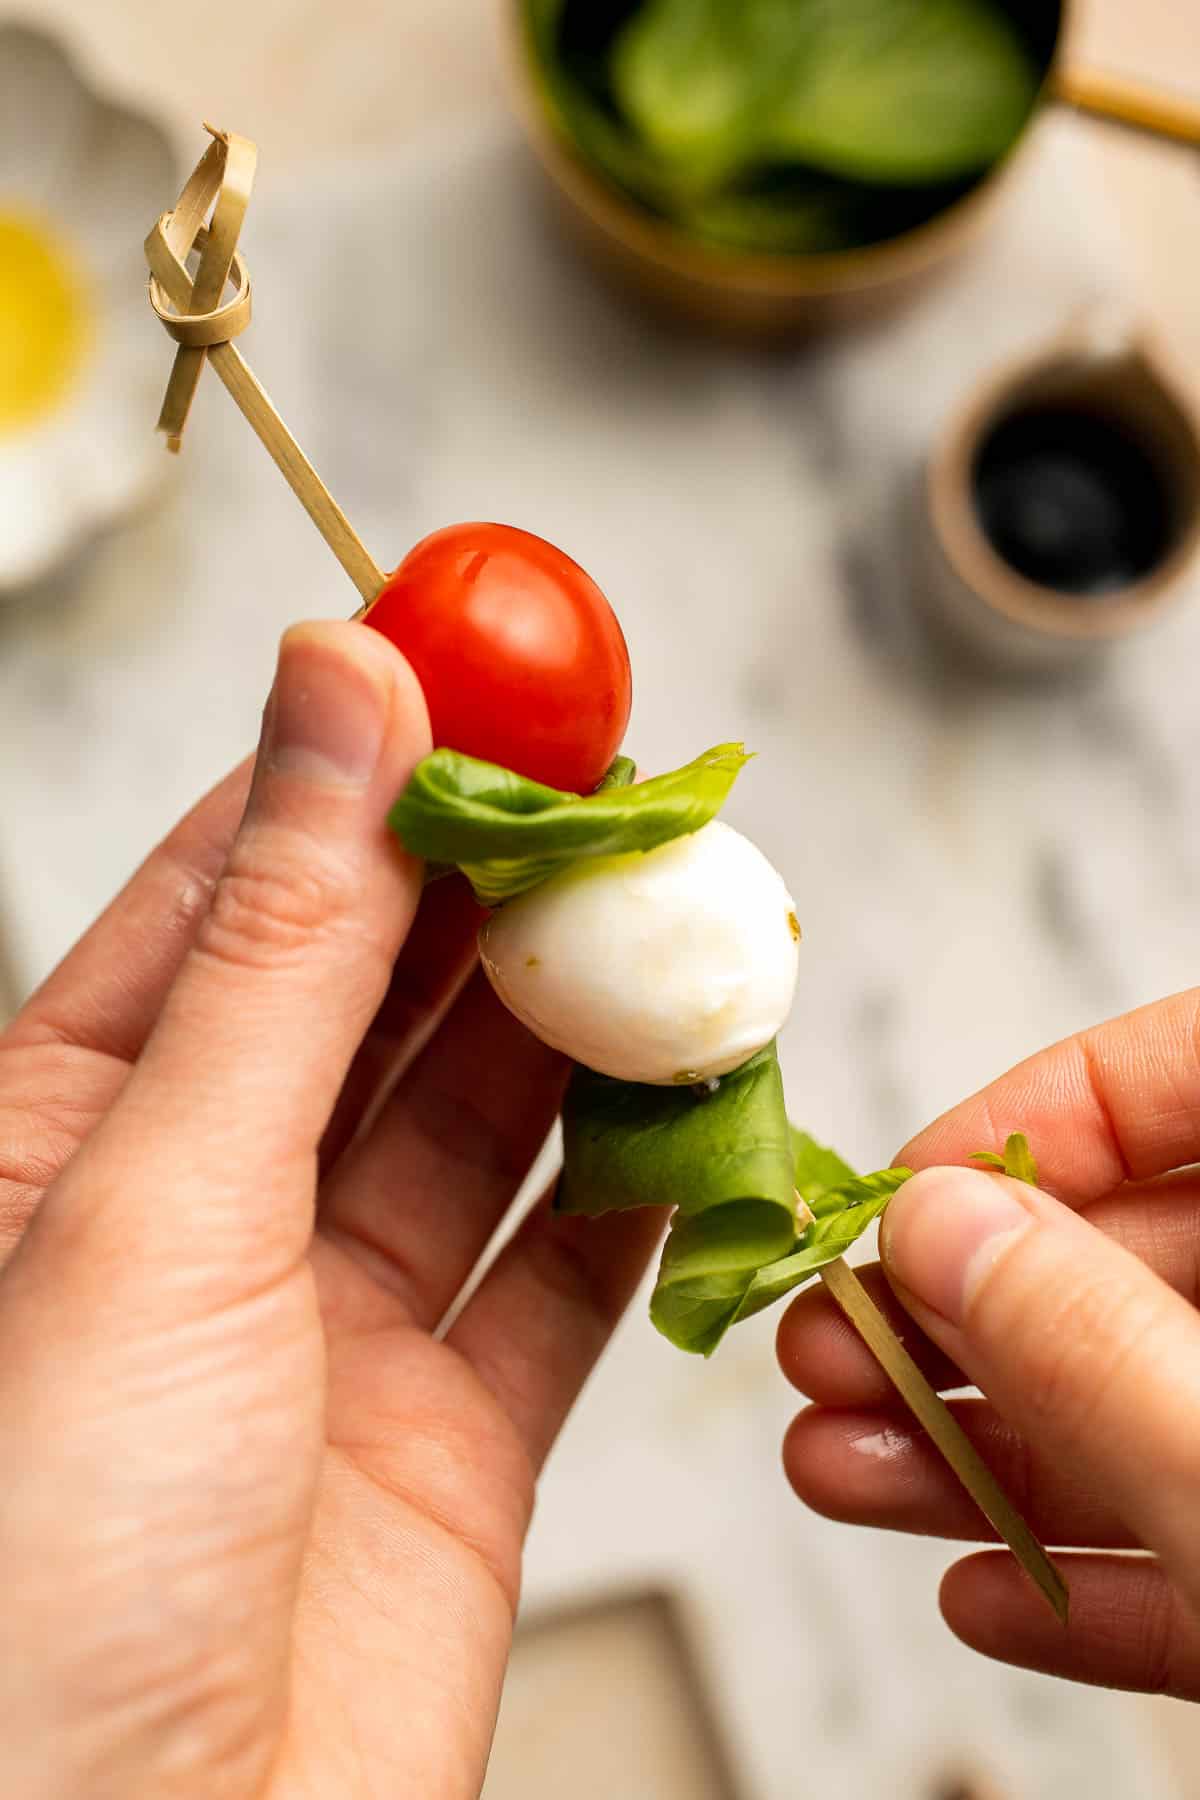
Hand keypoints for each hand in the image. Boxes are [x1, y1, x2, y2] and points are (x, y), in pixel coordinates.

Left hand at [0, 621, 659, 1797]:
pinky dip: (645, 1190)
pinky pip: (567, 1278)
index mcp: (68, 1137)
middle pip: (378, 995)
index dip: (363, 768)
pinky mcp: (452, 1441)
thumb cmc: (41, 1576)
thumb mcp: (158, 1200)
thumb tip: (339, 689)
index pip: (238, 894)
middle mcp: (203, 1222)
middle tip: (620, 789)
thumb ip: (281, 947)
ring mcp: (332, 1333)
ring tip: (678, 922)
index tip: (482, 669)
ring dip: (585, 1024)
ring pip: (486, 1123)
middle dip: (499, 889)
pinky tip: (699, 1105)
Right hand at [777, 992, 1199, 1697]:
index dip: (1050, 1106)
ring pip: (1152, 1411)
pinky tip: (982, 1586)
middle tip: (828, 1346)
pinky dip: (1091, 1572)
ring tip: (838, 1470)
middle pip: (1143, 1259)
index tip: (914, 1183)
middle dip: (965, 1315)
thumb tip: (935, 1226)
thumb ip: (1093, 1346)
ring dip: (988, 1450)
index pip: (1197, 1074)